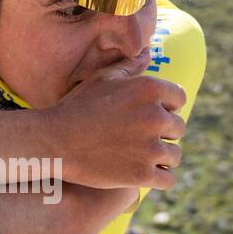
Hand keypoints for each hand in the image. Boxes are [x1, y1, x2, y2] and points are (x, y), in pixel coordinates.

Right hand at [40, 69, 187, 189]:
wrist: (53, 143)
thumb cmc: (76, 108)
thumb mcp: (101, 79)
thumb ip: (129, 67)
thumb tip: (148, 53)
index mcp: (149, 89)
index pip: (179, 99)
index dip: (165, 107)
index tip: (147, 116)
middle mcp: (155, 116)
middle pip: (178, 128)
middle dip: (163, 134)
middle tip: (140, 139)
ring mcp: (150, 148)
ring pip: (174, 155)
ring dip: (162, 158)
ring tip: (141, 157)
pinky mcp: (142, 175)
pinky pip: (168, 180)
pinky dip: (159, 179)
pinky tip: (145, 174)